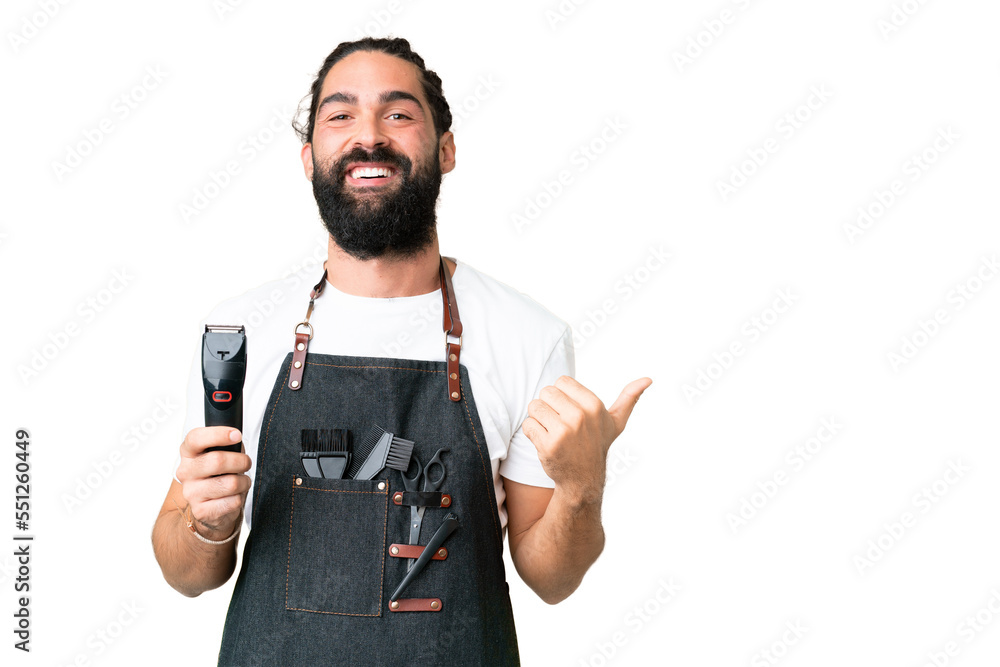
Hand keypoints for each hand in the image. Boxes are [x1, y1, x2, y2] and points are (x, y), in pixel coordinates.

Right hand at [176, 427, 251, 539]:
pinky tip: (232, 497)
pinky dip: (239, 498)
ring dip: (244, 482)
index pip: (195, 438)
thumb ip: (225, 445)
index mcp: (188, 453)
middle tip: (246, 463)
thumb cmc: (217, 476)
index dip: (218, 434)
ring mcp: (191, 493)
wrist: (210, 508)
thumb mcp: (219, 455)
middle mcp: (185, 472)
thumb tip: (237, 439)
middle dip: (241, 461)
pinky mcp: (201, 511)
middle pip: (217, 460)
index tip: (236, 435)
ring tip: (241, 483)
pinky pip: (233, 501)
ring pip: (230, 483)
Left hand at [522, 375, 651, 502]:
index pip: (561, 381)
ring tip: (552, 432)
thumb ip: (629, 398)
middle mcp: (580, 416)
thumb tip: (648, 379)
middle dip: (548, 406)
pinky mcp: (548, 445)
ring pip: (534, 407)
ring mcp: (563, 432)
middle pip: (545, 392)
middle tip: (559, 422)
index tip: (570, 411)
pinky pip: (528, 425)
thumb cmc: (597, 445)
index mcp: (594, 405)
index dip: (562, 395)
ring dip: (538, 419)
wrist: (583, 480)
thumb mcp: (616, 422)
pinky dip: (532, 432)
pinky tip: (545, 442)